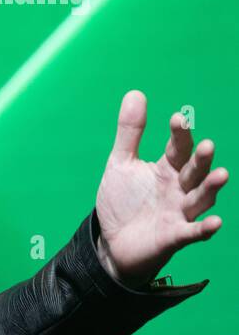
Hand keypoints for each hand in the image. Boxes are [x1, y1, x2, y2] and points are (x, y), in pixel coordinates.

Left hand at [95, 90, 226, 287]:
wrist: (112, 242)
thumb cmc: (123, 201)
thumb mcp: (121, 164)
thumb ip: (130, 132)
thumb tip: (135, 92)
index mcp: (167, 169)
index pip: (177, 148)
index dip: (179, 134)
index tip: (177, 118)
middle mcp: (179, 189)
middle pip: (194, 172)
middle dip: (201, 160)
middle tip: (207, 145)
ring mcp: (179, 213)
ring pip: (200, 199)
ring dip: (210, 188)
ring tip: (221, 174)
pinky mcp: (174, 236)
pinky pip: (192, 233)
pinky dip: (204, 228)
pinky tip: (215, 222)